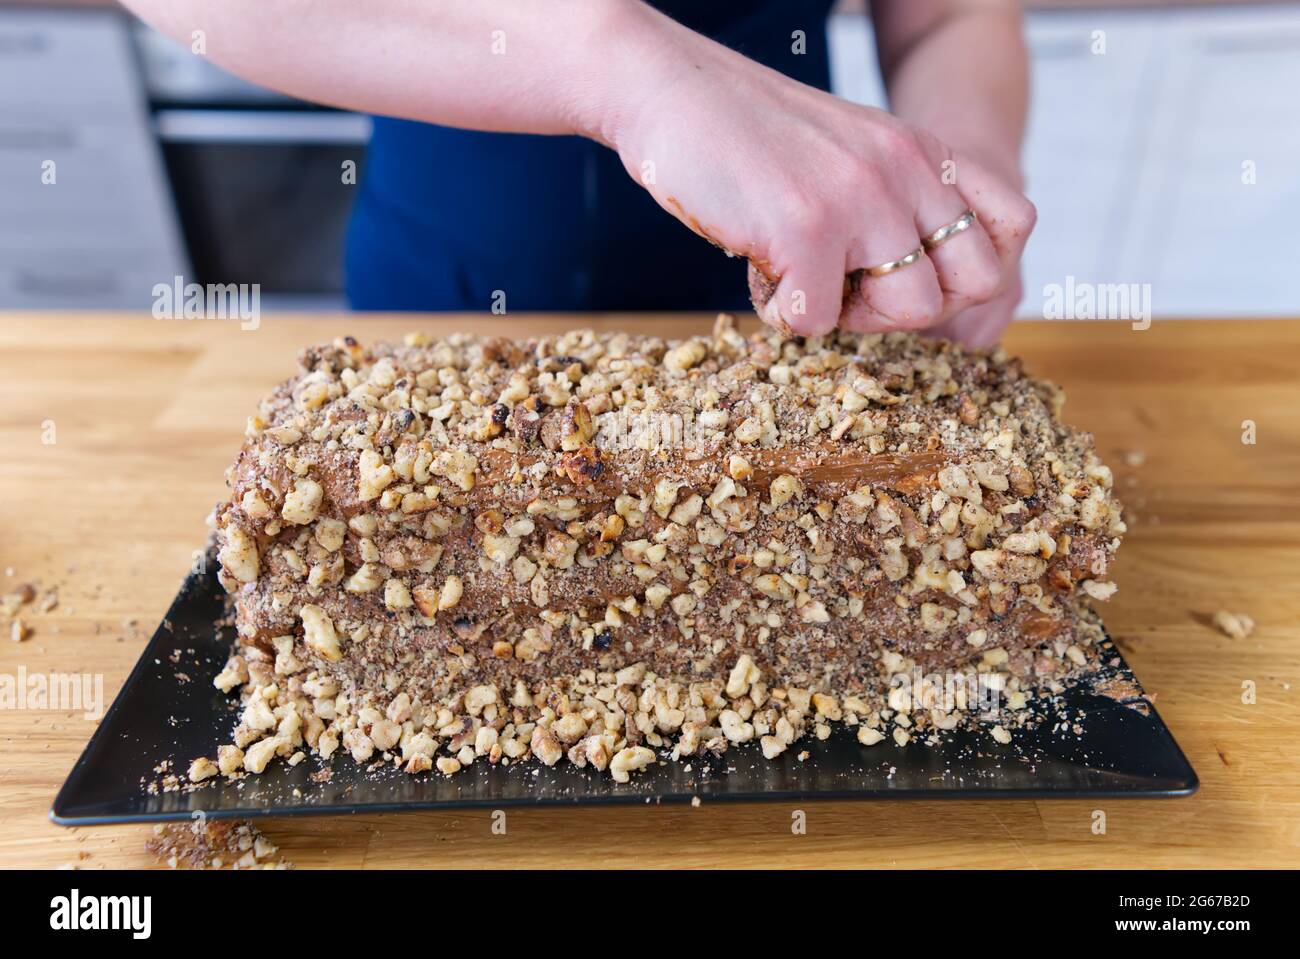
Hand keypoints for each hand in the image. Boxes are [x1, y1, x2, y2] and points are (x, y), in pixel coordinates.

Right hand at [605, 22, 1034, 342]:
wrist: (667, 90)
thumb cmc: (748, 133)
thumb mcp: (853, 149)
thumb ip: (899, 194)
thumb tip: (929, 287)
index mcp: (924, 150)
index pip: (1014, 227)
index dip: (963, 270)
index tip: (901, 268)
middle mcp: (906, 169)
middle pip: (971, 284)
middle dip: (913, 305)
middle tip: (851, 286)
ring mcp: (861, 199)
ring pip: (910, 309)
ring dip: (851, 314)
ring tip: (800, 276)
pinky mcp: (807, 231)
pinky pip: (818, 321)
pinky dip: (781, 311)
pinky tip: (757, 268)